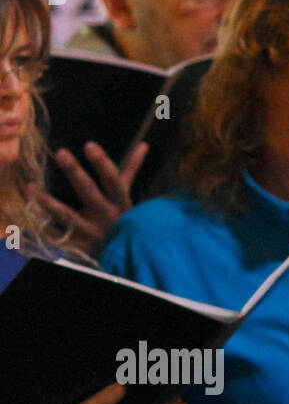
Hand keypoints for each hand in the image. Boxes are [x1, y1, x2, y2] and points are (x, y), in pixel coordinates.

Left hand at [38, 140, 148, 256]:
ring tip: (32, 186)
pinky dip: (43, 230)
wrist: (127, 259)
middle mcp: (107, 218)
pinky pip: (58, 237)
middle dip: (75, 173)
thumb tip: (143, 144)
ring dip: (49, 203)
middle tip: (61, 152)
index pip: (113, 181)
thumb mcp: (126, 196)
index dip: (102, 164)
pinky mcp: (80, 248)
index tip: (89, 145)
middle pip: (90, 193)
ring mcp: (93, 234)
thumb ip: (130, 170)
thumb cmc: (122, 221)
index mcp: (121, 204)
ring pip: (69, 217)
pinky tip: (29, 218)